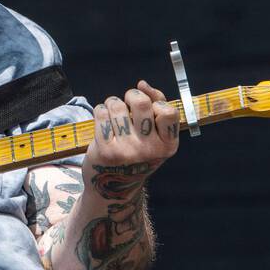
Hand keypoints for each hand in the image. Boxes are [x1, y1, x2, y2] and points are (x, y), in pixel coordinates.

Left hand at [83, 80, 179, 202]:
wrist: (114, 185)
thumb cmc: (136, 151)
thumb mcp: (155, 135)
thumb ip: (156, 105)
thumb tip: (142, 84)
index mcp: (168, 146)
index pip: (168, 111)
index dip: (156, 102)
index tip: (149, 109)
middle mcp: (149, 150)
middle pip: (141, 102)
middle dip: (132, 95)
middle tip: (128, 102)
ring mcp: (127, 151)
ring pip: (117, 105)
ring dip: (113, 102)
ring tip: (113, 111)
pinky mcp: (106, 150)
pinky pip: (101, 114)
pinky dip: (101, 110)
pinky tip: (103, 119)